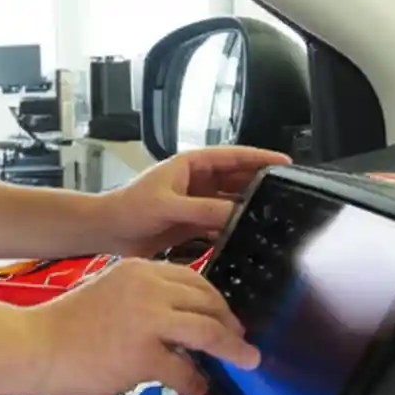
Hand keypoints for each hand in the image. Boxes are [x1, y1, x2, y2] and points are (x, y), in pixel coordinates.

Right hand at [26, 260, 260, 394]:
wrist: (32, 346)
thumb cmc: (63, 328)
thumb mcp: (109, 294)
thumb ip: (142, 302)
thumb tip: (175, 326)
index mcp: (139, 271)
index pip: (193, 278)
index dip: (216, 301)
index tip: (225, 316)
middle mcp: (148, 288)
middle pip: (208, 300)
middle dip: (230, 323)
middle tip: (240, 341)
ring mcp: (147, 320)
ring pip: (207, 330)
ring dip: (232, 348)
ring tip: (244, 360)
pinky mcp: (143, 354)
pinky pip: (185, 369)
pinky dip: (197, 382)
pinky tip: (199, 388)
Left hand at [100, 146, 291, 256]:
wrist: (108, 231)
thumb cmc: (129, 208)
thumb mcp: (168, 206)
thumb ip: (203, 209)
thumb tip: (236, 215)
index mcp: (192, 165)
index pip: (233, 157)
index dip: (259, 158)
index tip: (284, 163)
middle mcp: (197, 181)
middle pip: (236, 180)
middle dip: (259, 185)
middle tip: (286, 195)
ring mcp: (196, 203)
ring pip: (230, 203)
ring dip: (247, 210)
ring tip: (272, 218)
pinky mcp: (192, 224)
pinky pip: (220, 224)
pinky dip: (233, 229)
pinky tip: (247, 238)